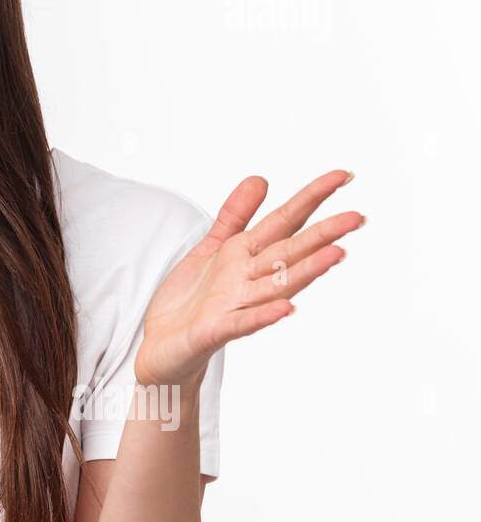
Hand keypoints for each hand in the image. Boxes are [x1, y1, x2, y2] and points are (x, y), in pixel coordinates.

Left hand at [135, 169, 364, 386]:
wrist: (163, 345)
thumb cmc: (190, 300)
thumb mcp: (211, 249)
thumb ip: (235, 216)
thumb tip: (261, 179)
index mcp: (247, 255)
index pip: (286, 221)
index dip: (311, 198)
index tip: (343, 176)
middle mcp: (248, 279)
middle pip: (290, 252)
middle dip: (323, 234)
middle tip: (357, 217)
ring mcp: (235, 305)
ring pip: (276, 285)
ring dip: (306, 271)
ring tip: (337, 255)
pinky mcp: (215, 330)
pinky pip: (242, 322)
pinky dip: (263, 316)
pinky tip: (286, 309)